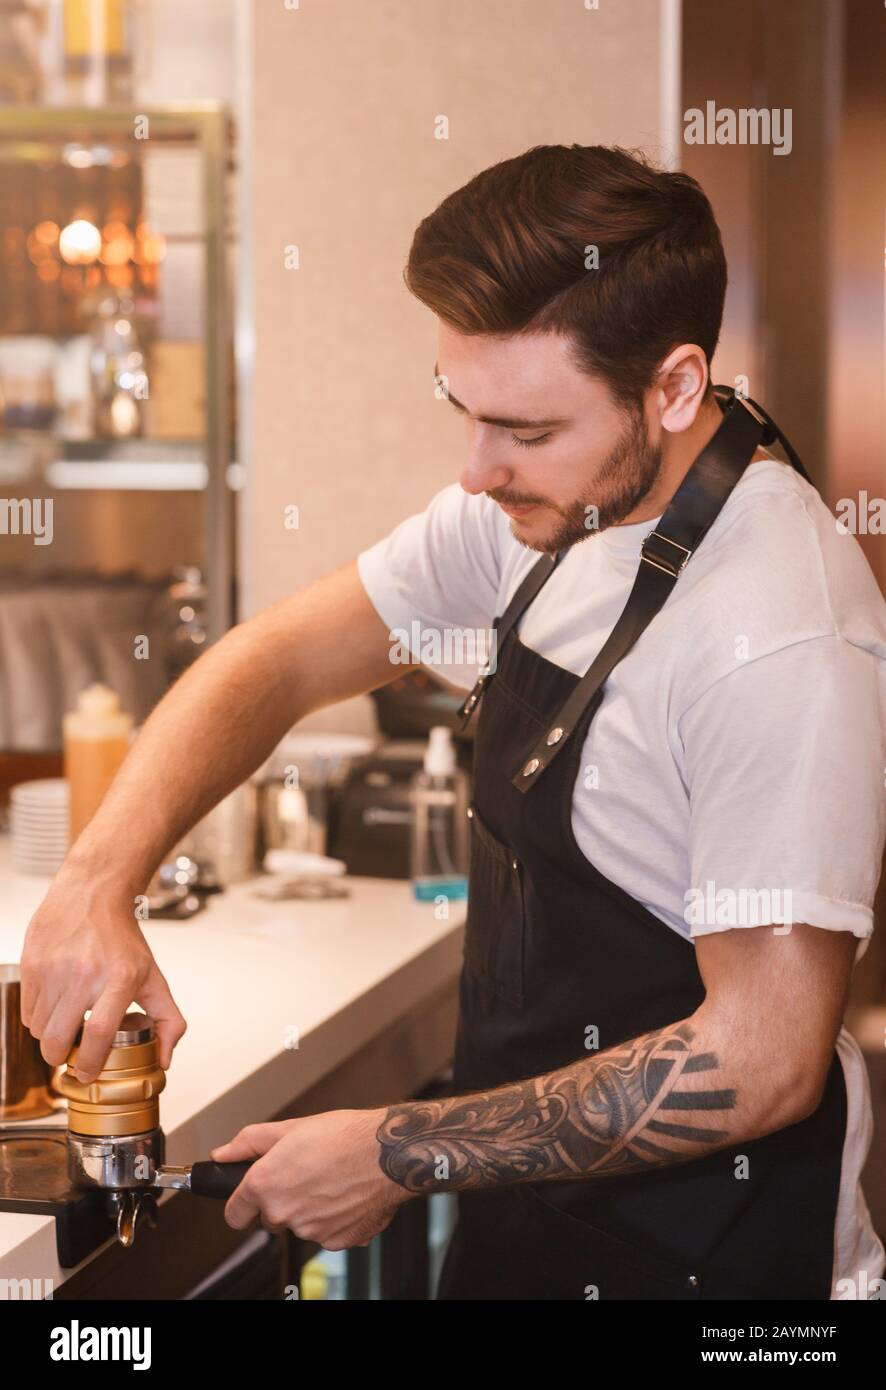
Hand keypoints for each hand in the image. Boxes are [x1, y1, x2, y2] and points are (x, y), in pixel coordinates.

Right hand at [20, 862, 186, 1081]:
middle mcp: (85, 973)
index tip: (87, 1073)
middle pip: (57, 1038)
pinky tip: (56, 1003)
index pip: (99, 1033)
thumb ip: (168, 1019)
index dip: (90, 1062)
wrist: (92, 894)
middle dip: (60, 1057)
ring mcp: (54, 968)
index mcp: (120, 978)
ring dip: (50, 1035)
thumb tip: (164, 1059)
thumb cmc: (122, 939)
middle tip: (70, 1053)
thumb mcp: (153, 976)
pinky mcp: (31, 964)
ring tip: (67, 1019)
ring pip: (38, 1028)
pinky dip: (39, 1017)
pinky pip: (27, 1010)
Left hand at [211, 1109, 411, 1248]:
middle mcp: (284, 1212)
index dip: (240, 1203)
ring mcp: (310, 1231)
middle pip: (271, 1216)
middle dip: (282, 1199)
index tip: (247, 1200)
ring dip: (309, 1207)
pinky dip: (334, 1218)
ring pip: (300, 1224)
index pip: (234, 1213)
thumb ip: (249, 1143)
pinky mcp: (336, 1241)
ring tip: (331, 1178)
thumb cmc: (345, 1137)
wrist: (388, 1154)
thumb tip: (223, 1153)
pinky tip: (346, 1193)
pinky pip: (327, 1232)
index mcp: (266, 1185)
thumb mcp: (291, 1127)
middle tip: (305, 1173)